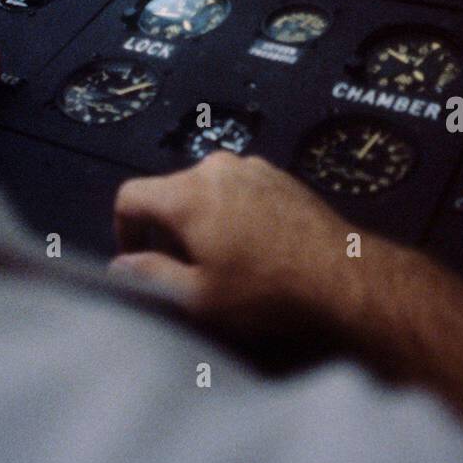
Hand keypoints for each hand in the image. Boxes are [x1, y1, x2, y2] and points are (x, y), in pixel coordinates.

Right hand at [111, 152, 416, 353]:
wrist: (341, 274)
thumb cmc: (264, 290)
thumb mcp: (199, 296)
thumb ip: (151, 276)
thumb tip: (120, 266)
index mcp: (187, 194)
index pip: (130, 196)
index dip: (124, 229)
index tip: (137, 260)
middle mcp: (215, 168)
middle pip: (170, 191)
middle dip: (167, 228)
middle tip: (184, 269)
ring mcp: (251, 166)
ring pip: (206, 188)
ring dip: (203, 219)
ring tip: (224, 259)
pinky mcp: (279, 174)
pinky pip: (239, 187)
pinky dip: (233, 211)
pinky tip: (255, 246)